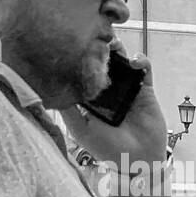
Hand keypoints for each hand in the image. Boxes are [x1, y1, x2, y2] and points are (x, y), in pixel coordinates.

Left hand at [59, 49, 167, 168]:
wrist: (137, 161)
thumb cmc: (106, 148)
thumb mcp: (79, 128)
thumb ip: (66, 108)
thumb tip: (50, 84)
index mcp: (89, 94)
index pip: (82, 67)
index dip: (80, 53)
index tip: (74, 41)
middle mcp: (107, 88)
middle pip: (102, 59)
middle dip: (98, 45)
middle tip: (94, 35)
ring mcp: (127, 87)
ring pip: (122, 60)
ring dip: (118, 48)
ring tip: (114, 43)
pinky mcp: (145, 90)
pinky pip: (145, 70)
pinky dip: (141, 61)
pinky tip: (135, 60)